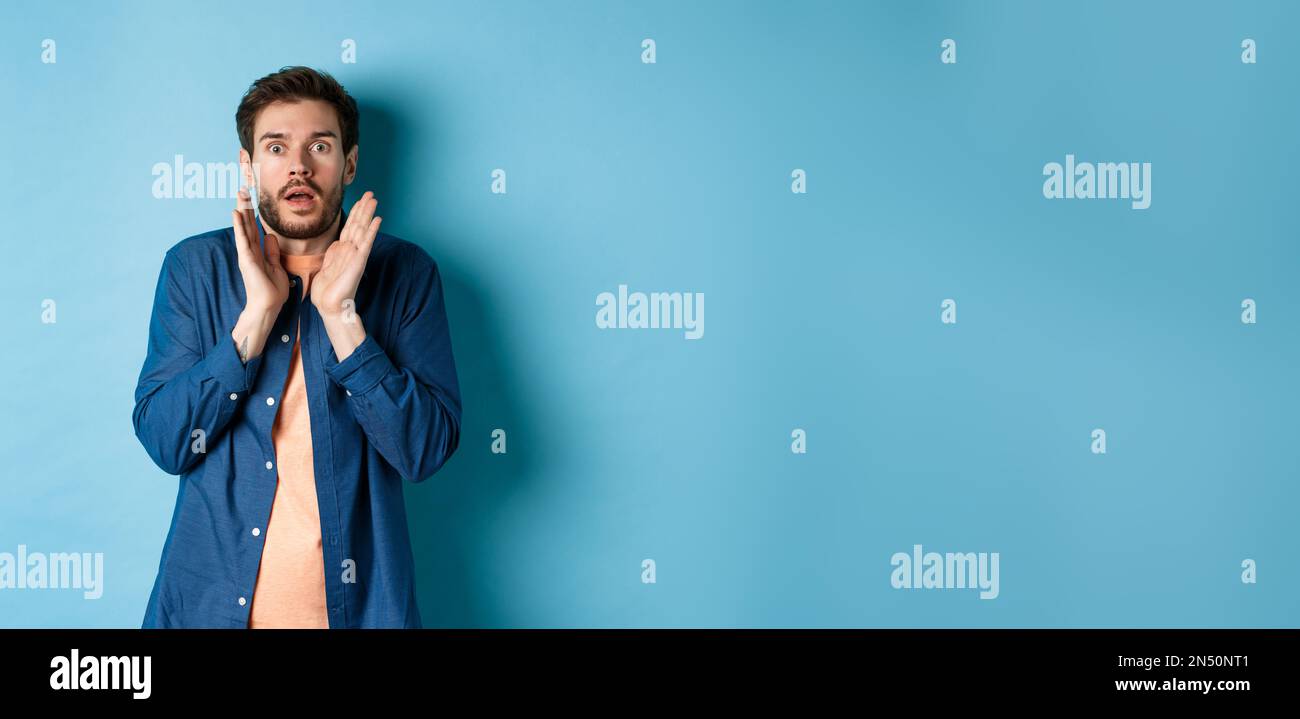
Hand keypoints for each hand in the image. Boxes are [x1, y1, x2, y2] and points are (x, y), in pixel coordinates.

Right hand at [231, 188, 289, 315]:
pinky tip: (236, 214)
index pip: (254, 229)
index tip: (251, 199)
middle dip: (246, 207)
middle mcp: (250, 251)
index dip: (253, 214)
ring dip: (241, 211)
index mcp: (258, 252)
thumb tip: (270, 236)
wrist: (269, 306)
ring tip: (239, 195)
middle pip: (247, 225)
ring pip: (244, 228)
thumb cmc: (273, 290)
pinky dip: (239, 226)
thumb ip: (272, 251)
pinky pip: (242, 239)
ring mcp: (247, 255)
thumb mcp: (276, 266)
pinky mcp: (247, 259)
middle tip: (242, 189)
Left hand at [312, 190, 380, 318]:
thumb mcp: (327, 266)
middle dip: (364, 208)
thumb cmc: (327, 291)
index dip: (355, 212)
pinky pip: (366, 243)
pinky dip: (371, 230)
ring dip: (368, 213)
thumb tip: (338, 242)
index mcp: (342, 251)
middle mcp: (351, 251)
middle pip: (358, 224)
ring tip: (374, 199)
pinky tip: (378, 219)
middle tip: (371, 193)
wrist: (329, 306)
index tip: (360, 199)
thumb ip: (333, 253)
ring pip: (362, 229)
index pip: (350, 227)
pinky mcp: (358, 262)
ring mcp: (356, 255)